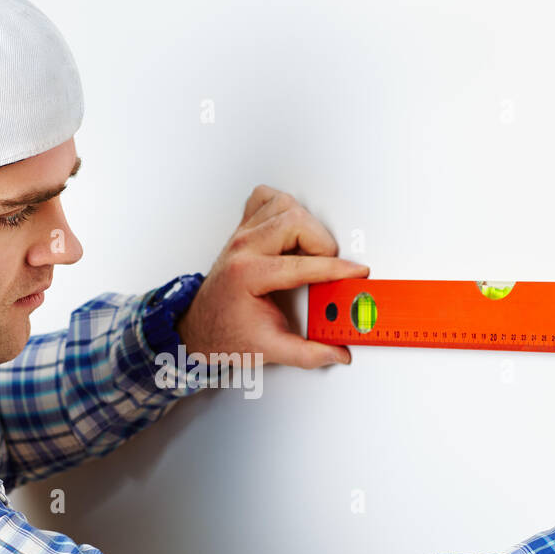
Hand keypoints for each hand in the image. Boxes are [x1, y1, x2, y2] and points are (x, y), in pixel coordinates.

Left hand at [175, 185, 369, 366]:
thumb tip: (337, 352)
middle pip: (294, 222)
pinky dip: (284, 209)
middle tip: (328, 266)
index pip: (301, 265)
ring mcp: (242, 235)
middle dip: (321, 243)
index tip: (355, 273)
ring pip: (284, 205)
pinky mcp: (244, 230)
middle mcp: (243, 248)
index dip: (335, 270)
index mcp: (248, 274)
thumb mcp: (269, 349)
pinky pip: (266, 199)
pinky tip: (291, 230)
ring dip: (305, 224)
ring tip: (312, 251)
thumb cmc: (225, 333)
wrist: (200, 328)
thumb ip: (307, 354)